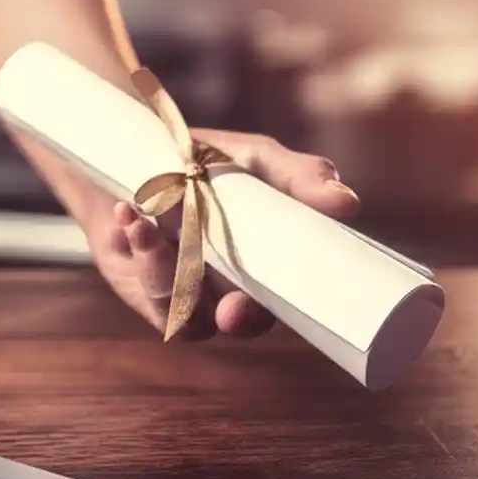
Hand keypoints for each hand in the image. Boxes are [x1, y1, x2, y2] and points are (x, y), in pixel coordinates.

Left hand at [85, 130, 360, 338]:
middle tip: (234, 308)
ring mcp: (188, 296)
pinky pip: (152, 293)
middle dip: (243, 318)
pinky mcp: (148, 293)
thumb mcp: (254, 159)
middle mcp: (230, 290)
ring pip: (189, 313)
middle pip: (246, 322)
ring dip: (169, 270)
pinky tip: (129, 216)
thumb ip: (299, 177)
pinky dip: (141, 251)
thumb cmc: (202, 162)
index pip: (293, 299)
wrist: (132, 156)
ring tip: (147, 223)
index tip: (304, 298)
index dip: (301, 307)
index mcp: (266, 266)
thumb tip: (348, 203)